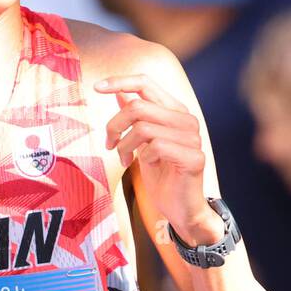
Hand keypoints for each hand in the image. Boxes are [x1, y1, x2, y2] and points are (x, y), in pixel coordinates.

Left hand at [95, 74, 218, 243]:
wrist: (180, 209)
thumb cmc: (160, 174)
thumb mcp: (141, 142)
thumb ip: (136, 117)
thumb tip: (120, 92)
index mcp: (175, 110)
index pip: (146, 82)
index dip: (120, 82)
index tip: (96, 88)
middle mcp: (187, 119)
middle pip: (138, 106)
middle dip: (115, 125)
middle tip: (109, 144)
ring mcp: (193, 137)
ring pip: (143, 127)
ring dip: (125, 146)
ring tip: (125, 159)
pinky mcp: (194, 157)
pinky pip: (156, 147)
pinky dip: (142, 157)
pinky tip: (146, 166)